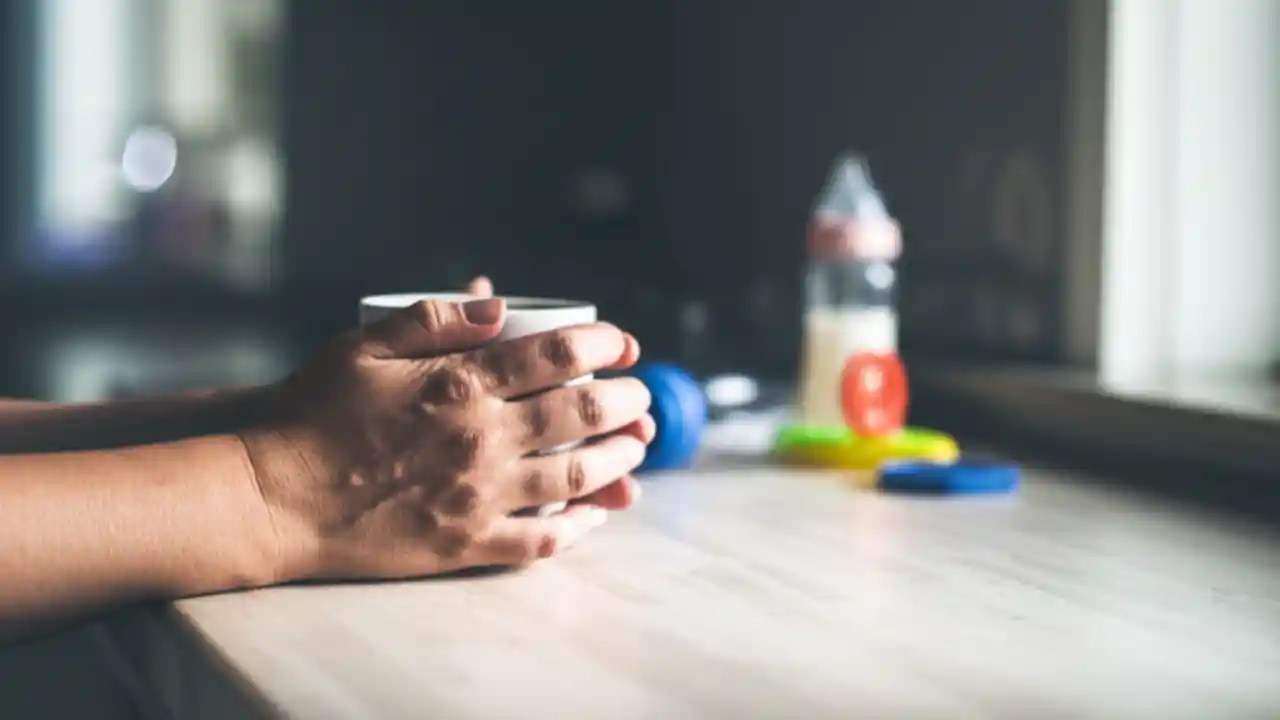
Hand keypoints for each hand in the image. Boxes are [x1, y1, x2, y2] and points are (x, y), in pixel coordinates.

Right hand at [241, 296, 653, 581]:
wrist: (277, 497)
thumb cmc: (314, 414)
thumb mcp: (364, 344)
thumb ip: (436, 318)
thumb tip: (499, 302)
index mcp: (461, 383)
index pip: (557, 353)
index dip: (603, 343)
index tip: (622, 342)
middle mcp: (483, 438)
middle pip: (581, 412)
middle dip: (625, 399)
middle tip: (639, 394)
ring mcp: (480, 495)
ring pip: (577, 475)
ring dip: (618, 457)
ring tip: (635, 445)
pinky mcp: (468, 543)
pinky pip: (543, 537)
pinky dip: (579, 524)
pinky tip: (595, 513)